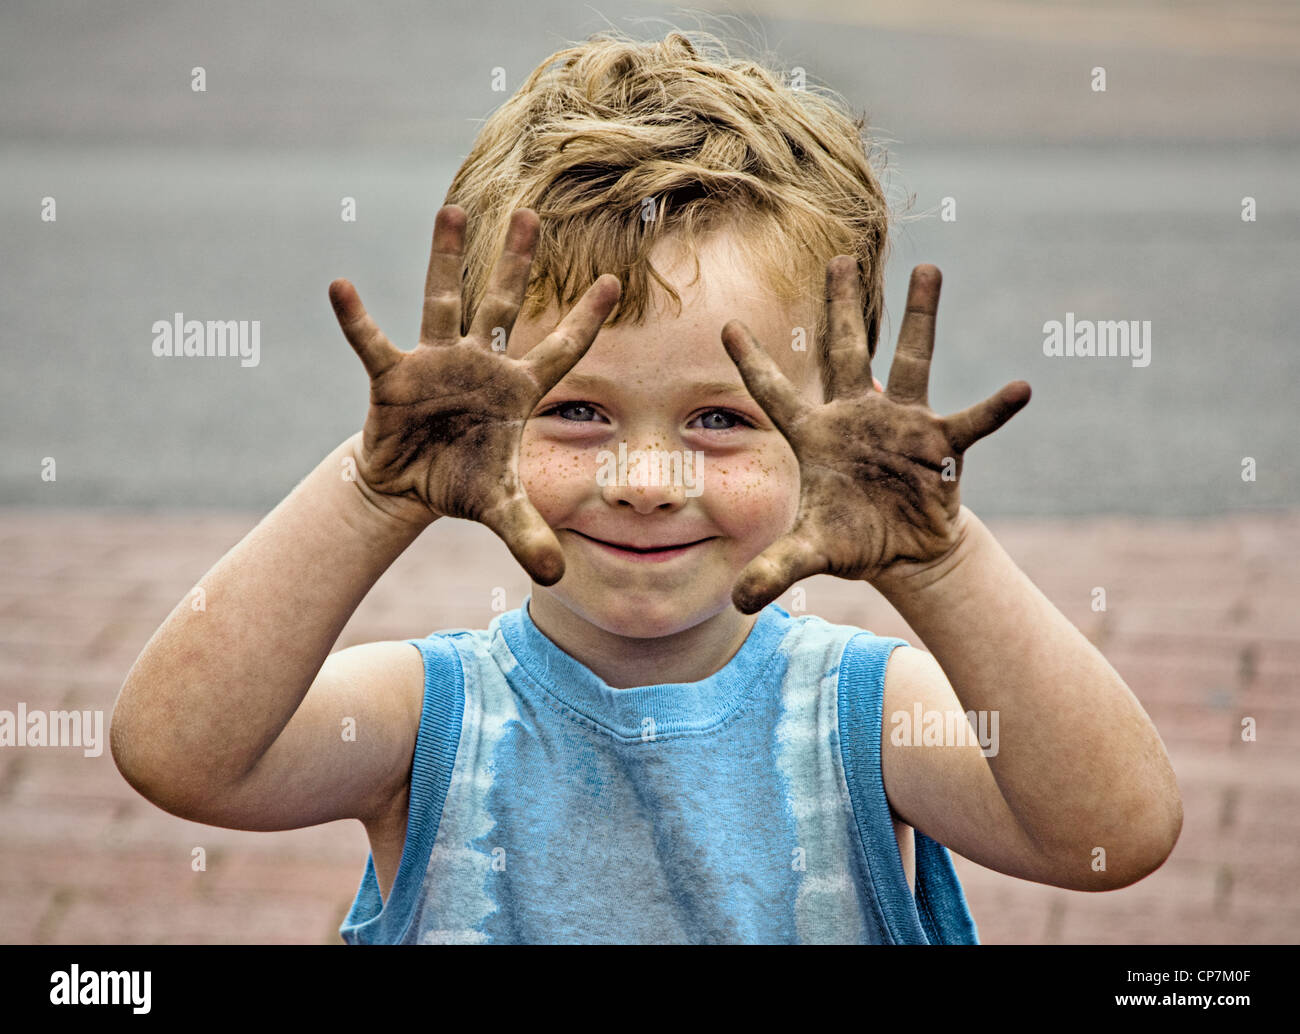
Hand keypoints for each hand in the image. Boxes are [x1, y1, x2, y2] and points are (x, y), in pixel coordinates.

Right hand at [329, 204, 619, 584]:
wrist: (409, 487)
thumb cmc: (461, 484)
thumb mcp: (500, 510)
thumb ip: (529, 535)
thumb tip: (559, 578)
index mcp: (516, 390)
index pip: (561, 351)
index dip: (585, 321)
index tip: (614, 282)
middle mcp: (480, 365)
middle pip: (502, 305)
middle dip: (516, 263)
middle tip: (532, 214)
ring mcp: (436, 364)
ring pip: (443, 302)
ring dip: (445, 260)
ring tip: (451, 210)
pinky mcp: (393, 376)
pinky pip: (373, 342)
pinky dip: (357, 319)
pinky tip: (341, 287)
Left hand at [720, 261, 1029, 612]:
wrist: (903, 551)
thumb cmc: (851, 539)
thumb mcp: (810, 551)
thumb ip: (776, 568)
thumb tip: (738, 603)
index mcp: (815, 435)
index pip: (775, 394)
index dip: (752, 362)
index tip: (725, 324)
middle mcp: (857, 417)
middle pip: (845, 352)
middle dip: (841, 307)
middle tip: (838, 257)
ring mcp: (902, 424)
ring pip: (911, 361)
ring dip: (921, 318)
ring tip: (930, 269)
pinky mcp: (941, 445)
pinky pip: (971, 421)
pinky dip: (994, 408)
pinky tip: (1020, 388)